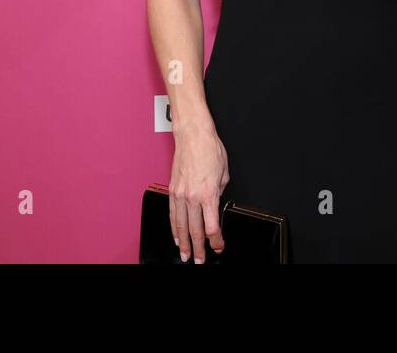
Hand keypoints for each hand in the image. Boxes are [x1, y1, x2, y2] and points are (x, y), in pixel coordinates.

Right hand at [168, 123, 229, 262]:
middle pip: (195, 230)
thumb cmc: (210, 149)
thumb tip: (216, 202)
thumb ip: (220, 192)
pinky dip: (174, 227)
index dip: (216, 240)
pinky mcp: (172, 190)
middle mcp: (192, 196)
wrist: (193, 135)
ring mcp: (180, 194)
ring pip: (180, 225)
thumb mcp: (224, 173)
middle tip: (200, 260)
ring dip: (184, 243)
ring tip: (186, 255)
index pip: (212, 226)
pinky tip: (176, 235)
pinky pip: (172, 214)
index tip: (219, 246)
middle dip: (199, 248)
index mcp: (208, 194)